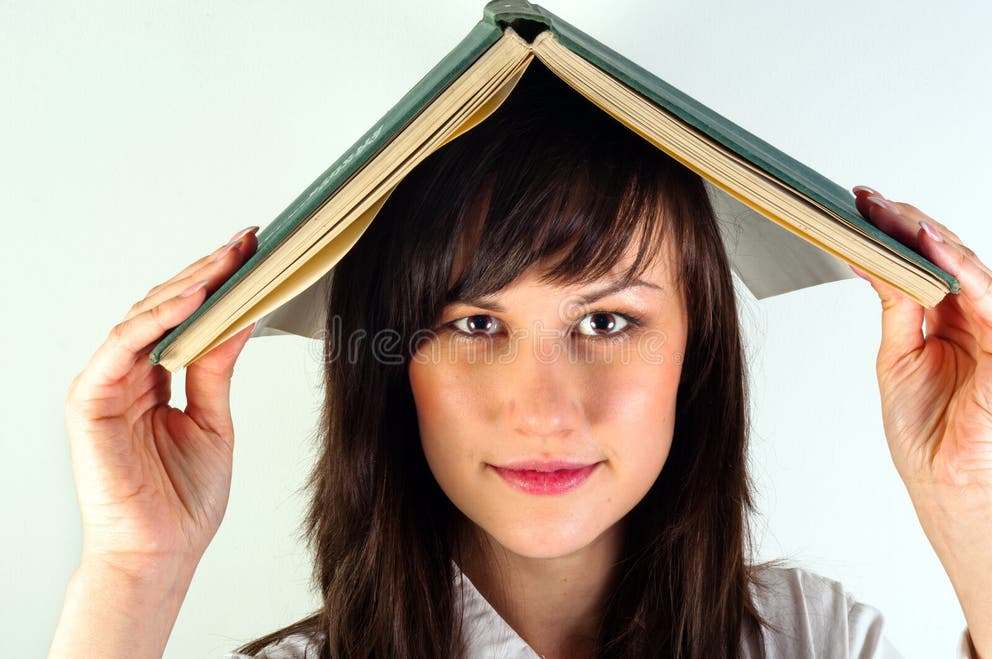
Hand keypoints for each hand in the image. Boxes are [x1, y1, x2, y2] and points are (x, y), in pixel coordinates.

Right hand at [64, 225, 258, 576]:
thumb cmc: (183, 499)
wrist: (162, 553)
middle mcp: (128, 374)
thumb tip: (239, 317)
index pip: (183, 318)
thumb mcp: (213, 419)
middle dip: (206, 273)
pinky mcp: (90, 400)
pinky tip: (193, 300)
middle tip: (246, 245)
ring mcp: (105, 384)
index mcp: (155, 378)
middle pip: (163, 308)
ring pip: (142, 317)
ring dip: (186, 286)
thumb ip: (216, 368)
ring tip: (228, 262)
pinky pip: (122, 347)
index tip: (253, 254)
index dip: (216, 284)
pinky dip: (156, 320)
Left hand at [851, 188, 991, 496]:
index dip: (896, 231)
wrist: (945, 487)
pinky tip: (932, 246)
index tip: (859, 205)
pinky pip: (988, 301)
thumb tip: (870, 259)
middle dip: (907, 223)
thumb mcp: (898, 358)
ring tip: (892, 212)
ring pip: (969, 268)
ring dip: (930, 236)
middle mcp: (974, 319)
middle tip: (868, 200)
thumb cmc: (925, 433)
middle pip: (947, 256)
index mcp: (947, 320)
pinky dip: (961, 270)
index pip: (925, 262)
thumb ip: (896, 307)